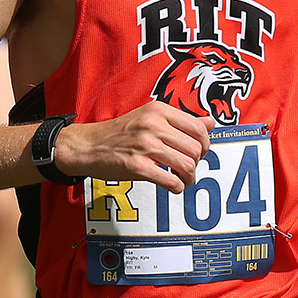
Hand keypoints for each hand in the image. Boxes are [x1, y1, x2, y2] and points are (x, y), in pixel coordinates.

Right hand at [59, 101, 214, 191]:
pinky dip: (177, 187)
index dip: (204, 144)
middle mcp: (152, 125)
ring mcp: (144, 145)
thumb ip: (180, 120)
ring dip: (189, 177)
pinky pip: (171, 180)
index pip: (199, 128)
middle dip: (197, 163)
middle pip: (195, 149)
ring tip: (182, 179)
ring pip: (186, 165)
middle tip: (189, 168)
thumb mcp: (149, 117)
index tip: (198, 152)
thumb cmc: (118, 133)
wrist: (87, 145)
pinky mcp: (136, 166)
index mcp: (158, 110)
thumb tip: (210, 122)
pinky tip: (172, 185)